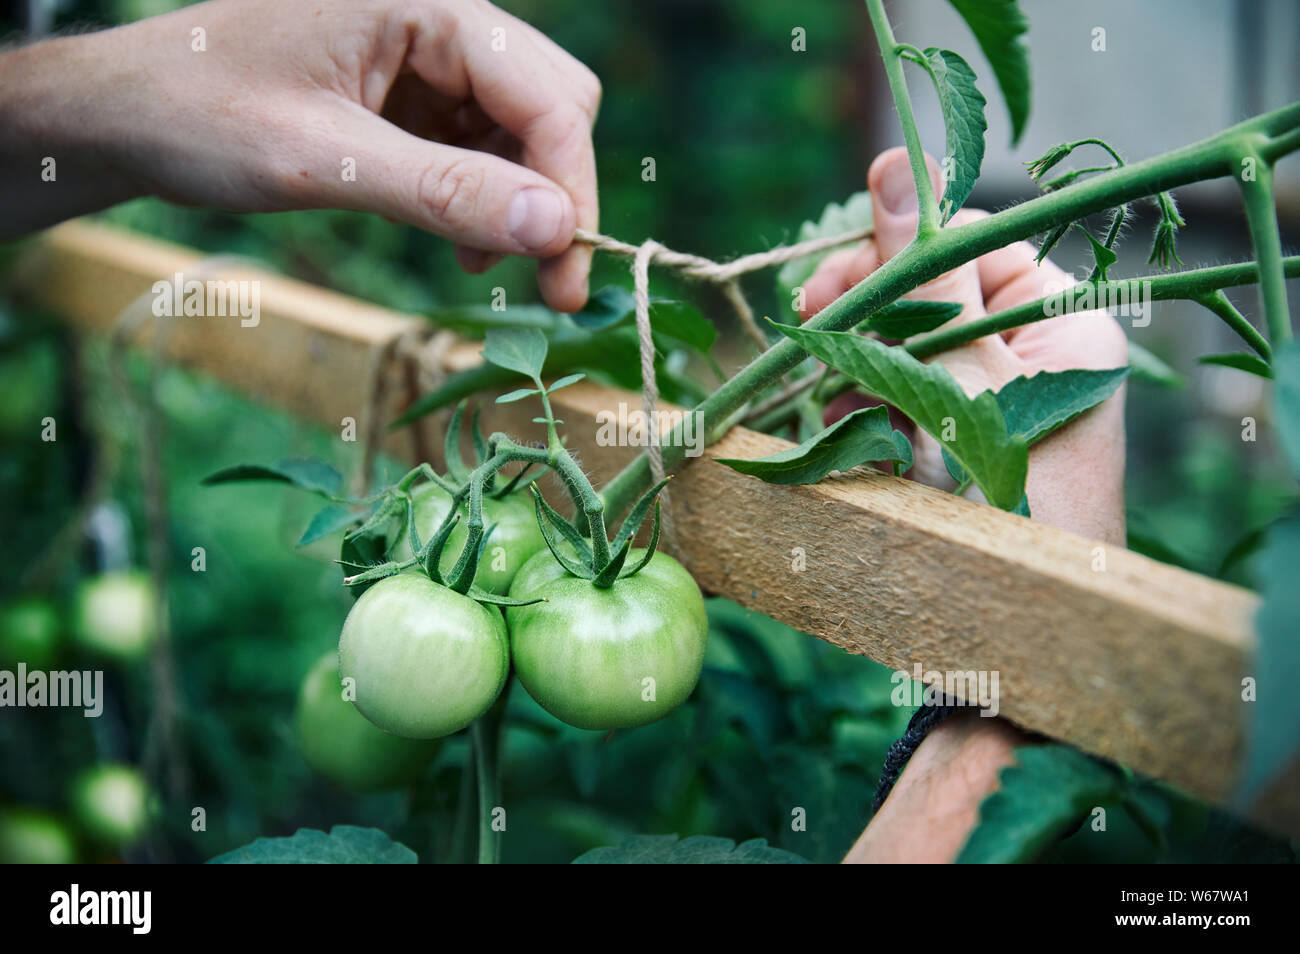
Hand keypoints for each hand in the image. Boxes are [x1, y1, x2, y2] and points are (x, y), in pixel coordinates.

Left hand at [0, 0, 599, 310]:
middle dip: (551, 193)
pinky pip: (482, 137)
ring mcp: (426, 47)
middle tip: (541, 281)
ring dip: (517, 199)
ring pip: (524, 126)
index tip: (567, 281)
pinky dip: (482, 191)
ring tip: (475, 259)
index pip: (550, 95)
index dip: (570, 191)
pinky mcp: (412, 83)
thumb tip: (556, 231)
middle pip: (552, 102)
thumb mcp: (325, 161)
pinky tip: (454, 234)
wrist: (125, 113)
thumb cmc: (200, 116)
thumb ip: (446, 191)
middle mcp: (438, 11)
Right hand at [802, 148, 1127, 541]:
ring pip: (904, 346)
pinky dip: (862, 408)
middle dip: (866, 305)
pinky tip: (839, 429)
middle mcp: (1033, 353)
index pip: (970, 241)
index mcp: (1062, 319)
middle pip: (932, 290)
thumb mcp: (957, 375)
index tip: (828, 281)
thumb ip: (922, 276)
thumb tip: (896, 162)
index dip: (896, 248)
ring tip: (824, 393)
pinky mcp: (955, 447)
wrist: (1008, 637)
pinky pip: (900, 400)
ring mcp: (991, 403)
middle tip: (805, 314)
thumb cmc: (999, 501)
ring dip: (854, 360)